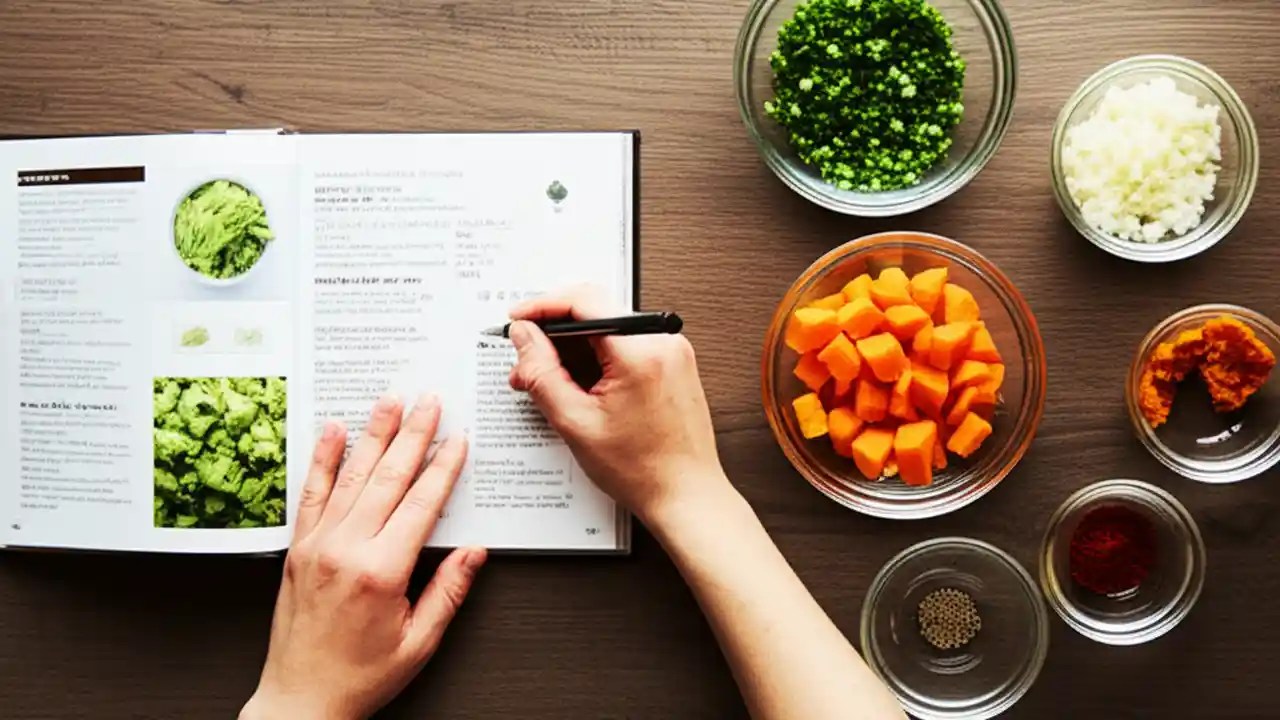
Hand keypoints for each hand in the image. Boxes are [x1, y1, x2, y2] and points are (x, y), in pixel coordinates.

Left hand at [242, 394, 485, 719]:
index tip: (458, 440)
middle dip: (413, 434)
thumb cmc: (360, 678)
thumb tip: (474, 552)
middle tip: (429, 401)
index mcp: (382, 571)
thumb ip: (448, 591)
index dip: (443, 467)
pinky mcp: (298, 549)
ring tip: (389, 401)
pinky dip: (323, 460)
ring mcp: (317, 546)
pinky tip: (333, 432)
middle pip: (388, 478)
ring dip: (374, 434)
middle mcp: (346, 550)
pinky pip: (312, 494)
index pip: (421, 504)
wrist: (301, 703)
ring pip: (351, 477)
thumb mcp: (420, 642)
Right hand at [507, 286, 728, 525]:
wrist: (686, 495)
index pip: (583, 300)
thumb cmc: (644, 470)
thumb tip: (525, 338)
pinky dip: (597, 358)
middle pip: (594, 312)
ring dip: (574, 348)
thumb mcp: (576, 422)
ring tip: (551, 383)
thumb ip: (542, 373)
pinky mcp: (673, 362)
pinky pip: (626, 344)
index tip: (520, 318)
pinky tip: (580, 385)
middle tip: (527, 363)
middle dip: (554, 334)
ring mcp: (673, 350)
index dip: (542, 306)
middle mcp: (663, 341)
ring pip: (608, 328)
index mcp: (642, 351)